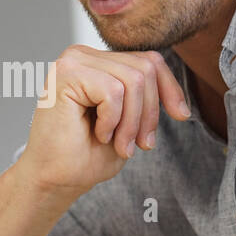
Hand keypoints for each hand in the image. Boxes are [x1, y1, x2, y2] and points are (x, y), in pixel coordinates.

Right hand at [16, 45, 190, 199]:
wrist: (54, 180)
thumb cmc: (85, 156)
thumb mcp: (129, 122)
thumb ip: (145, 97)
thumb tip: (176, 91)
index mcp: (97, 63)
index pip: (148, 60)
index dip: (170, 88)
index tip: (181, 115)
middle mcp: (83, 55)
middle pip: (145, 68)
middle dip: (150, 112)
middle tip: (139, 144)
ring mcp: (73, 61)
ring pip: (134, 80)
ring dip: (132, 122)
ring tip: (118, 144)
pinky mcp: (66, 74)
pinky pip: (113, 91)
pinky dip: (112, 120)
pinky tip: (98, 133)